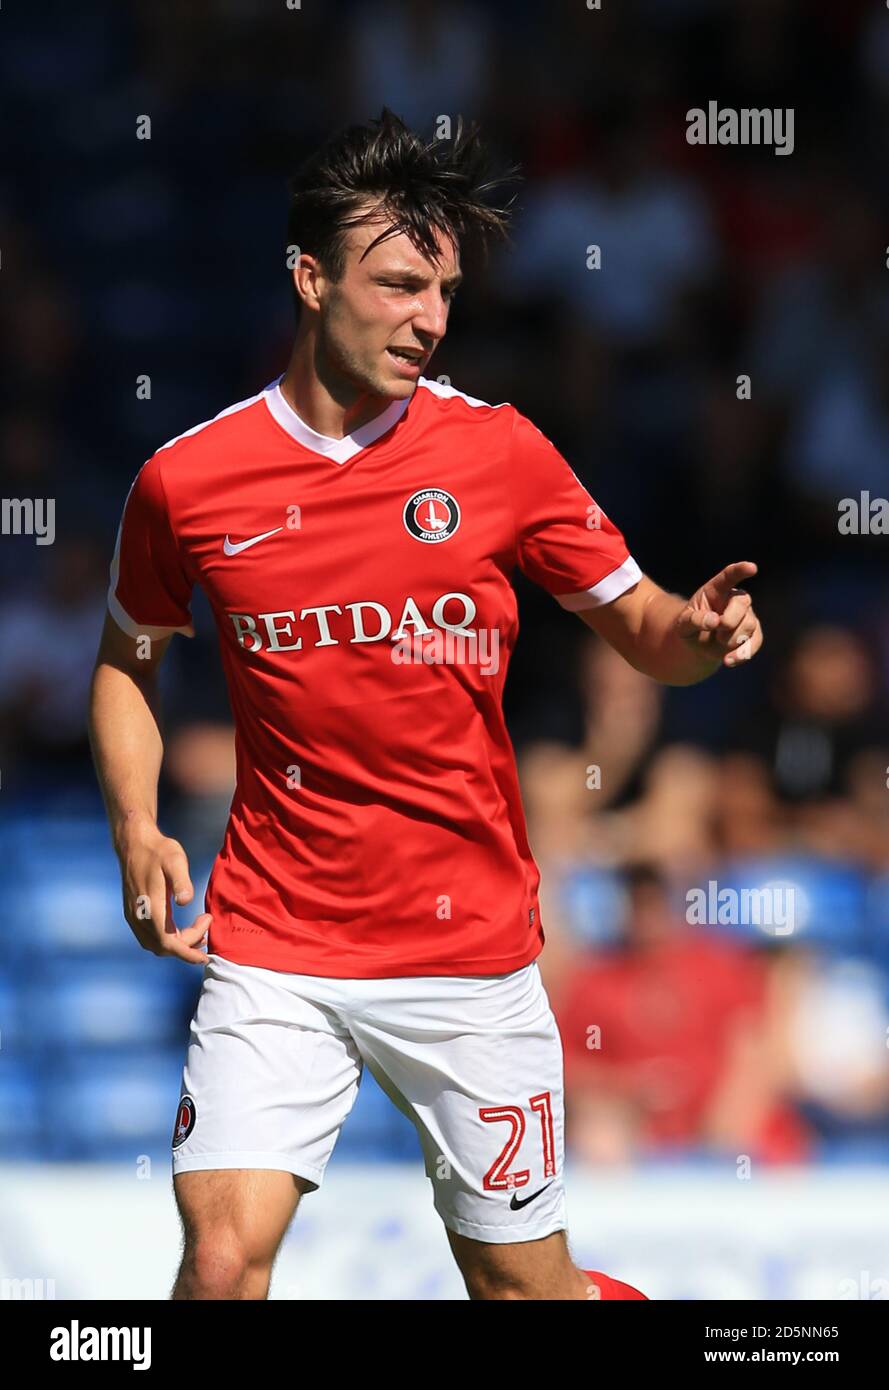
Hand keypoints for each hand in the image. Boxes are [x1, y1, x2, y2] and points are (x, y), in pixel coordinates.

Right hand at [117, 815, 209, 962]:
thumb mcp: (175, 860)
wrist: (134, 843)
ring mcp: (133, 915)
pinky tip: (179, 928)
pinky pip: (148, 937)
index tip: (205, 955)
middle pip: (163, 947)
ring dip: (176, 945)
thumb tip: (186, 901)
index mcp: (151, 908)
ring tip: (199, 931)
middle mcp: (138, 916)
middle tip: (206, 923)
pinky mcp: (132, 912)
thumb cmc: (158, 850)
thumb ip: (181, 881)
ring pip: (154, 945)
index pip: (169, 943)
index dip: (187, 954)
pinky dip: (166, 939)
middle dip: (187, 945)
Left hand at [675, 561, 762, 668]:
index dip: (740, 571)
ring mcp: (748, 616)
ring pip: (749, 625)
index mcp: (717, 589)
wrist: (698, 644)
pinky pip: (755, 643)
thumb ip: (694, 620)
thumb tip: (714, 620)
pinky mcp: (754, 634)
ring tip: (718, 640)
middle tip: (717, 629)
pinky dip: (742, 654)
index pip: (729, 576)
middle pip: (742, 604)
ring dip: (730, 639)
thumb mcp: (683, 624)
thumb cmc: (690, 627)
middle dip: (728, 621)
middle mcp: (736, 599)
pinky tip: (729, 661)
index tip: (752, 567)